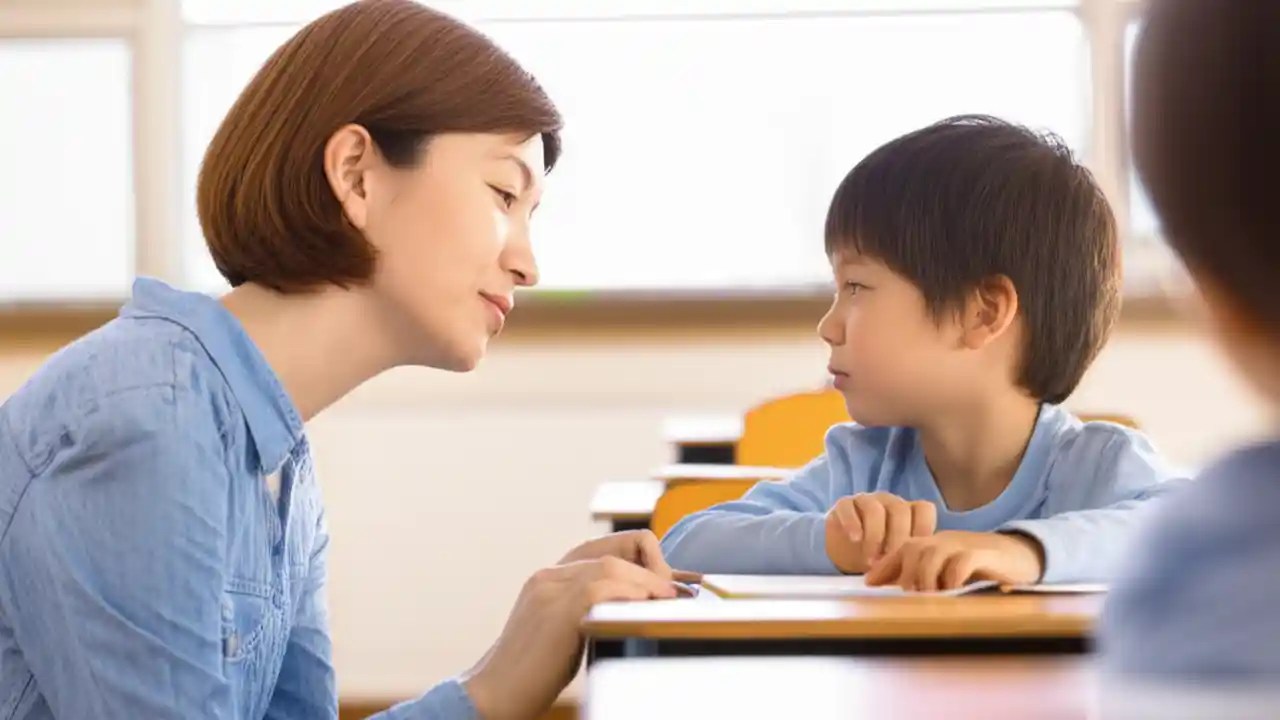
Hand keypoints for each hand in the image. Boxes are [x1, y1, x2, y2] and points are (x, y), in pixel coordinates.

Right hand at [462, 532, 682, 719]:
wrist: (495, 693)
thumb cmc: (533, 672)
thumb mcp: (565, 631)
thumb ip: (591, 610)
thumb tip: (637, 607)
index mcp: (551, 577)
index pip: (603, 548)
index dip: (640, 558)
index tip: (665, 581)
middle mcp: (549, 576)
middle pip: (612, 552)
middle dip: (651, 567)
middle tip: (675, 591)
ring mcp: (550, 589)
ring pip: (610, 566)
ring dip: (647, 579)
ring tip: (669, 598)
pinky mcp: (556, 610)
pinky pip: (601, 588)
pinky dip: (631, 593)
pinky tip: (648, 606)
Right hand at [824, 493, 936, 573]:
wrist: (845, 551)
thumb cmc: (878, 555)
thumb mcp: (897, 559)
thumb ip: (911, 560)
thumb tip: (924, 577)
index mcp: (908, 511)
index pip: (923, 509)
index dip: (924, 529)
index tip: (919, 555)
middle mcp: (889, 502)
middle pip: (900, 509)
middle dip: (898, 538)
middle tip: (893, 562)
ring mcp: (866, 500)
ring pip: (874, 509)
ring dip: (875, 536)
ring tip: (871, 562)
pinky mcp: (843, 505)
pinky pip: (848, 507)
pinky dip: (852, 523)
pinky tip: (855, 540)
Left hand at [865, 530, 1044, 590]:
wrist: (1021, 557)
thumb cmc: (980, 569)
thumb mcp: (947, 574)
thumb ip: (923, 580)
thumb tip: (892, 593)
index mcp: (933, 544)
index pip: (902, 549)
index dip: (884, 566)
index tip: (868, 585)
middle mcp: (944, 541)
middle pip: (914, 548)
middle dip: (904, 573)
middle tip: (905, 597)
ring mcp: (964, 545)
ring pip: (933, 552)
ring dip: (925, 577)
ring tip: (925, 598)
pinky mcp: (985, 554)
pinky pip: (962, 561)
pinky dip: (952, 576)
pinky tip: (951, 590)